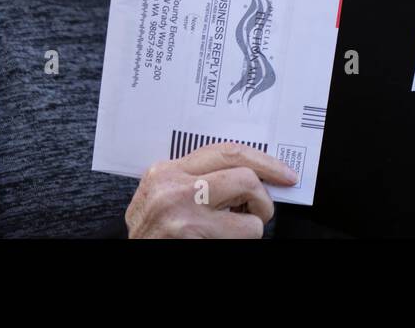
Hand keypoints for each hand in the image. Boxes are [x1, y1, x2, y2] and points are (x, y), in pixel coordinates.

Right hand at [124, 142, 298, 237]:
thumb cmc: (155, 237)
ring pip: (250, 200)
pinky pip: (245, 231)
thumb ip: (196, 181)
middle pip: (243, 170)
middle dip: (263, 192)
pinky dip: (246, 240)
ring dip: (255, 221)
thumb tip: (247, 175)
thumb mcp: (164, 199)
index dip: (262, 160)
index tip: (282, 172)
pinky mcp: (192, 233)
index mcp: (165, 171)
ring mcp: (182, 209)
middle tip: (262, 209)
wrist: (132, 263)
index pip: (224, 150)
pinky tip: (225, 242)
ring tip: (239, 231)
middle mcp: (172, 185)